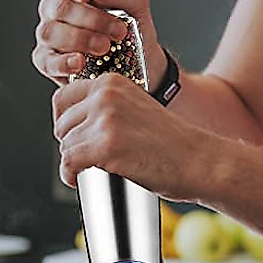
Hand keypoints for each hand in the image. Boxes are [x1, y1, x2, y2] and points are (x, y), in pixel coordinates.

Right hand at [33, 0, 164, 89]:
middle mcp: (55, 12)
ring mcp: (49, 38)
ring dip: (79, 39)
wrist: (139, 71)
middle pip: (59, 7)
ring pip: (50, 32)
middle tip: (118, 32)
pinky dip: (63, 62)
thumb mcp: (135, 7)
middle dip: (90, 19)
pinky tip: (80, 62)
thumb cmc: (132, 35)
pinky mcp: (48, 64)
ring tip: (105, 48)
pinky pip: (47, 62)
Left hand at [53, 73, 212, 199]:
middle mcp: (105, 95)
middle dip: (71, 145)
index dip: (65, 125)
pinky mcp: (105, 146)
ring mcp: (105, 120)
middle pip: (62, 125)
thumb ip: (109, 109)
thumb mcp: (137, 109)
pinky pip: (69, 163)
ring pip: (66, 146)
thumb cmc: (173, 144)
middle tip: (88, 161)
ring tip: (92, 171)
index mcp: (111, 82)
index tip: (75, 140)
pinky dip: (70, 175)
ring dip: (73, 162)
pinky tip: (77, 180)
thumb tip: (73, 125)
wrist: (200, 162)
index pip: (63, 100)